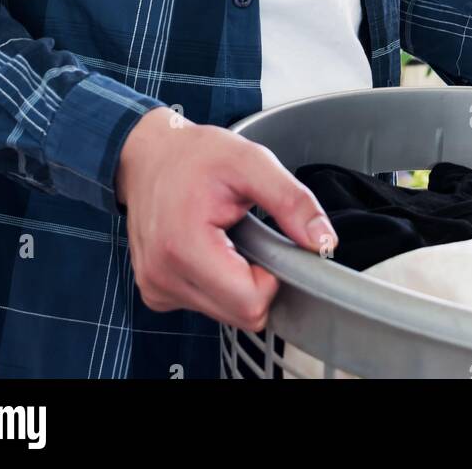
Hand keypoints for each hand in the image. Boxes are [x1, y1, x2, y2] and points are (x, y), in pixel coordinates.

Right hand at [115, 107, 337, 330]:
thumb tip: (323, 241)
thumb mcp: (250, 161)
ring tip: (224, 236)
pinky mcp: (156, 292)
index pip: (249, 303)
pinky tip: (208, 247)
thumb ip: (291, 201)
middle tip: (247, 235)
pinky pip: (206, 305)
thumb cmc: (193, 156)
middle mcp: (163, 277)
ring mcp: (156, 288)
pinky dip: (216, 281)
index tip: (266, 242)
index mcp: (183, 247)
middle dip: (255, 279)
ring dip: (235, 280)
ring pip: (225, 314)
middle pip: (240, 315)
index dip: (271, 277)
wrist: (147, 156)